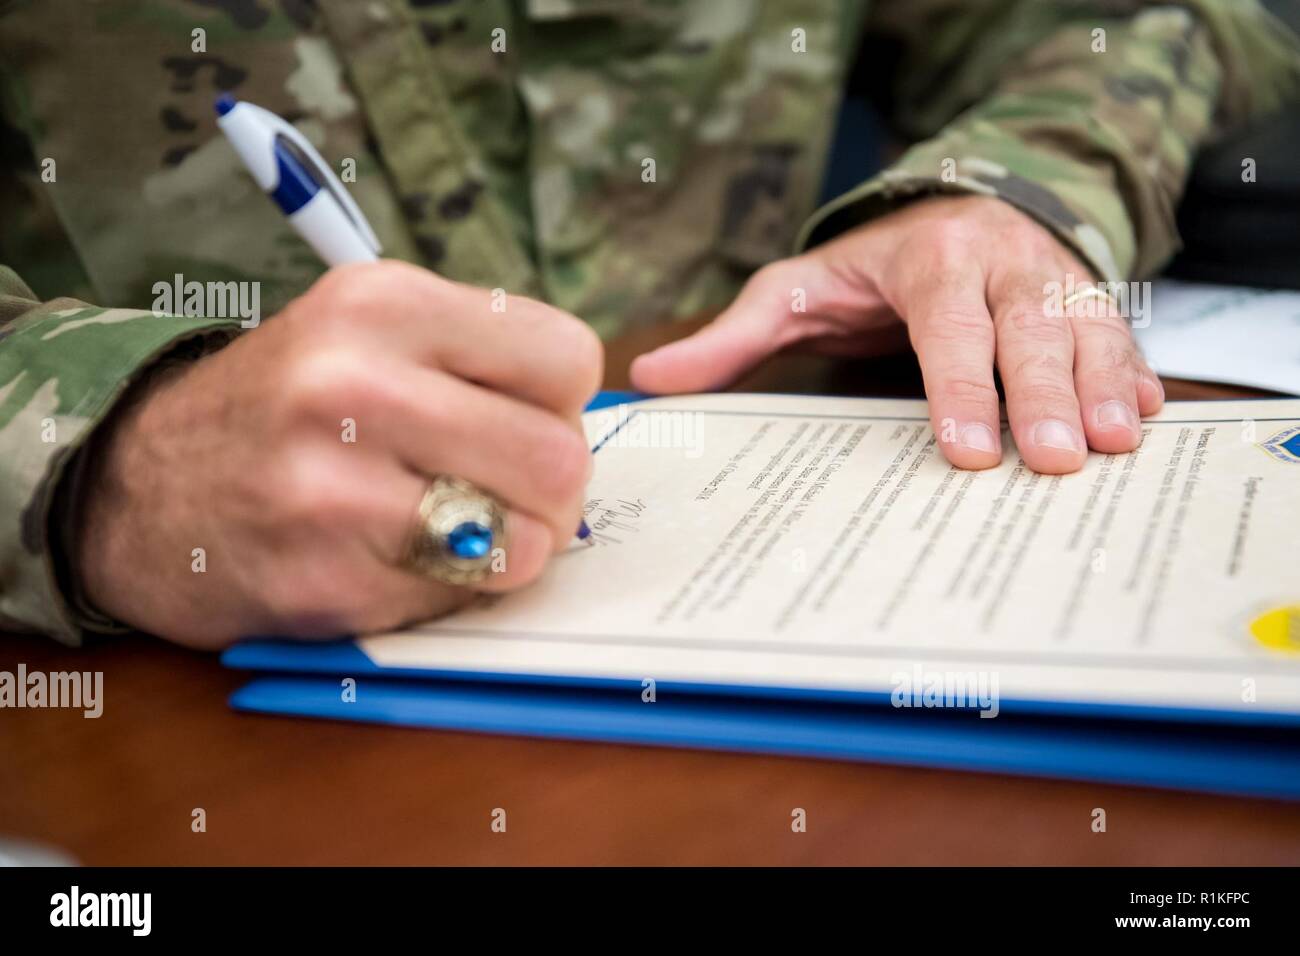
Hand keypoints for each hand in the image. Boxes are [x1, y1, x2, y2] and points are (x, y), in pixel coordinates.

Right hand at [77, 261, 602, 648]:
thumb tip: (588, 425)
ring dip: (512, 547)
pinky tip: (394, 562)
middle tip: (504, 492)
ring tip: (458, 529)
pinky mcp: (324, 581)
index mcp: (383, 303)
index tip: (518, 419)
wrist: (135, 487)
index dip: (560, 403)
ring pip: (529, 538)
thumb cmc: (282, 409)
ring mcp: (334, 489)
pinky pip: (464, 596)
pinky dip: (452, 590)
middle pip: (563, 457)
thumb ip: (477, 358)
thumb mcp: (365, 331)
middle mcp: (355, 384)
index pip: (570, 359)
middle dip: (553, 490)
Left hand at [632, 196, 1163, 473]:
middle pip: (1027, 331)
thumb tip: (651, 378)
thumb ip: (733, 337)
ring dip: (1102, 387)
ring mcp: (1051, 280)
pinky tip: (1149, 415)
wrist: (958, 208)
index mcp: (930, 263)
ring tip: (1114, 445)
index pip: (948, 326)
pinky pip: (1119, 335)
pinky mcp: (1084, 301)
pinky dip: (1135, 373)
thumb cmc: (870, 266)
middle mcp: (1001, 265)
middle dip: (1044, 395)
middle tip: (1053, 460)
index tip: (967, 446)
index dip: (960, 385)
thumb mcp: (794, 290)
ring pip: (1086, 331)